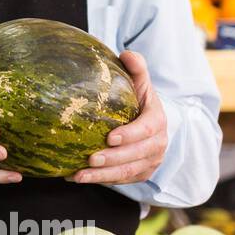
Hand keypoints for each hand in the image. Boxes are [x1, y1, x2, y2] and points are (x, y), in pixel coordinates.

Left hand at [73, 50, 167, 184]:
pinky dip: (100, 180)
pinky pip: (120, 181)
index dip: (131, 135)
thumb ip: (137, 68)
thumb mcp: (140, 83)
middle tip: (90, 159)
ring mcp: (149, 161)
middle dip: (113, 159)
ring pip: (127, 173)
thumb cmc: (139, 100)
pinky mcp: (140, 174)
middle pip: (136, 155)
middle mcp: (157, 144)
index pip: (147, 129)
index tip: (110, 137)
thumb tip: (127, 53)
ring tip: (78, 175)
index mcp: (157, 120)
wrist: (150, 124)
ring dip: (102, 176)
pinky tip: (76, 177)